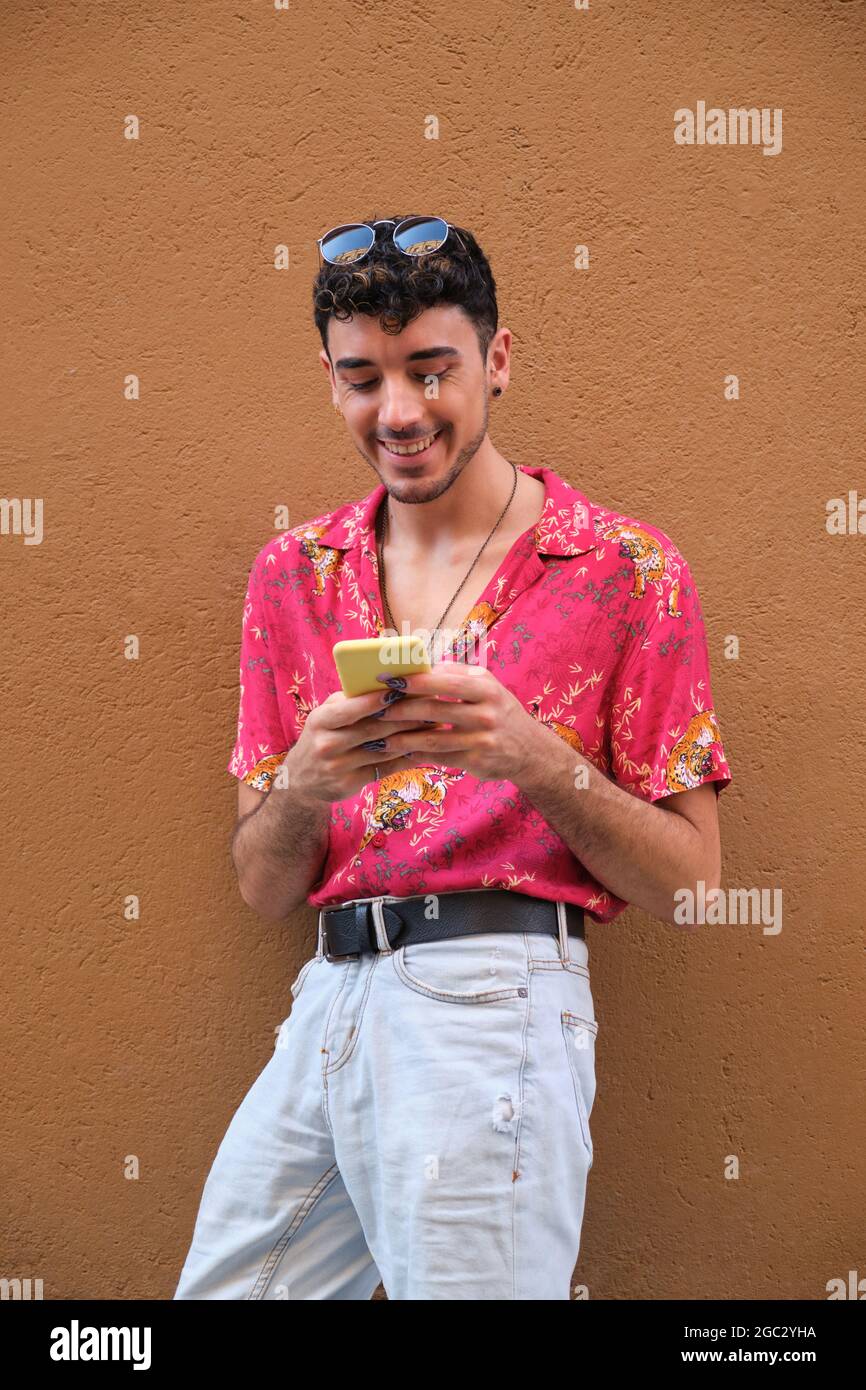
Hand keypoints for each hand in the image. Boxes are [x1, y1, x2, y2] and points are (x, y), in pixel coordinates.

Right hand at [282, 683, 443, 801]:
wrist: (301, 779)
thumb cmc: (321, 737)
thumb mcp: (325, 716)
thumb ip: (349, 702)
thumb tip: (386, 684)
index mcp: (320, 720)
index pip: (350, 709)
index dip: (376, 700)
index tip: (401, 689)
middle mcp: (326, 744)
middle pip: (372, 729)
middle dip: (403, 717)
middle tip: (429, 706)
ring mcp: (337, 767)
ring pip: (382, 751)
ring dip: (410, 738)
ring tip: (432, 726)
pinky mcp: (349, 784)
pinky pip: (384, 769)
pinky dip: (404, 758)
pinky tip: (421, 748)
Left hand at [363, 662, 549, 783]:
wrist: (531, 750)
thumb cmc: (500, 711)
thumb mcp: (488, 687)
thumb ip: (457, 675)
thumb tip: (421, 667)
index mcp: (485, 687)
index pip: (443, 681)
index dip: (413, 681)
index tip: (387, 680)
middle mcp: (485, 712)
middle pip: (433, 709)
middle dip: (401, 709)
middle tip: (377, 710)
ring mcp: (481, 739)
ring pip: (432, 738)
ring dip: (403, 738)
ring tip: (381, 737)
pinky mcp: (476, 761)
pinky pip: (440, 757)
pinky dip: (418, 755)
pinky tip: (402, 752)